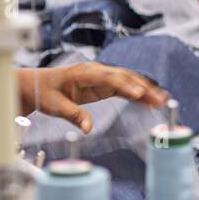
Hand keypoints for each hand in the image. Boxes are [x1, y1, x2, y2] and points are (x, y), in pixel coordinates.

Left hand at [0, 64, 167, 133]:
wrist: (35, 85)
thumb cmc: (43, 93)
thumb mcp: (54, 106)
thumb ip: (72, 115)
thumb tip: (87, 129)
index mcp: (82, 73)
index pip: (107, 77)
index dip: (124, 85)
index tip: (138, 94)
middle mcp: (94, 71)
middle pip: (123, 76)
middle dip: (142, 87)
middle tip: (160, 99)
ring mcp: (100, 75)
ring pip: (127, 80)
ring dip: (145, 89)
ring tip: (162, 100)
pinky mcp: (102, 83)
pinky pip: (123, 86)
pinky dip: (137, 92)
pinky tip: (150, 100)